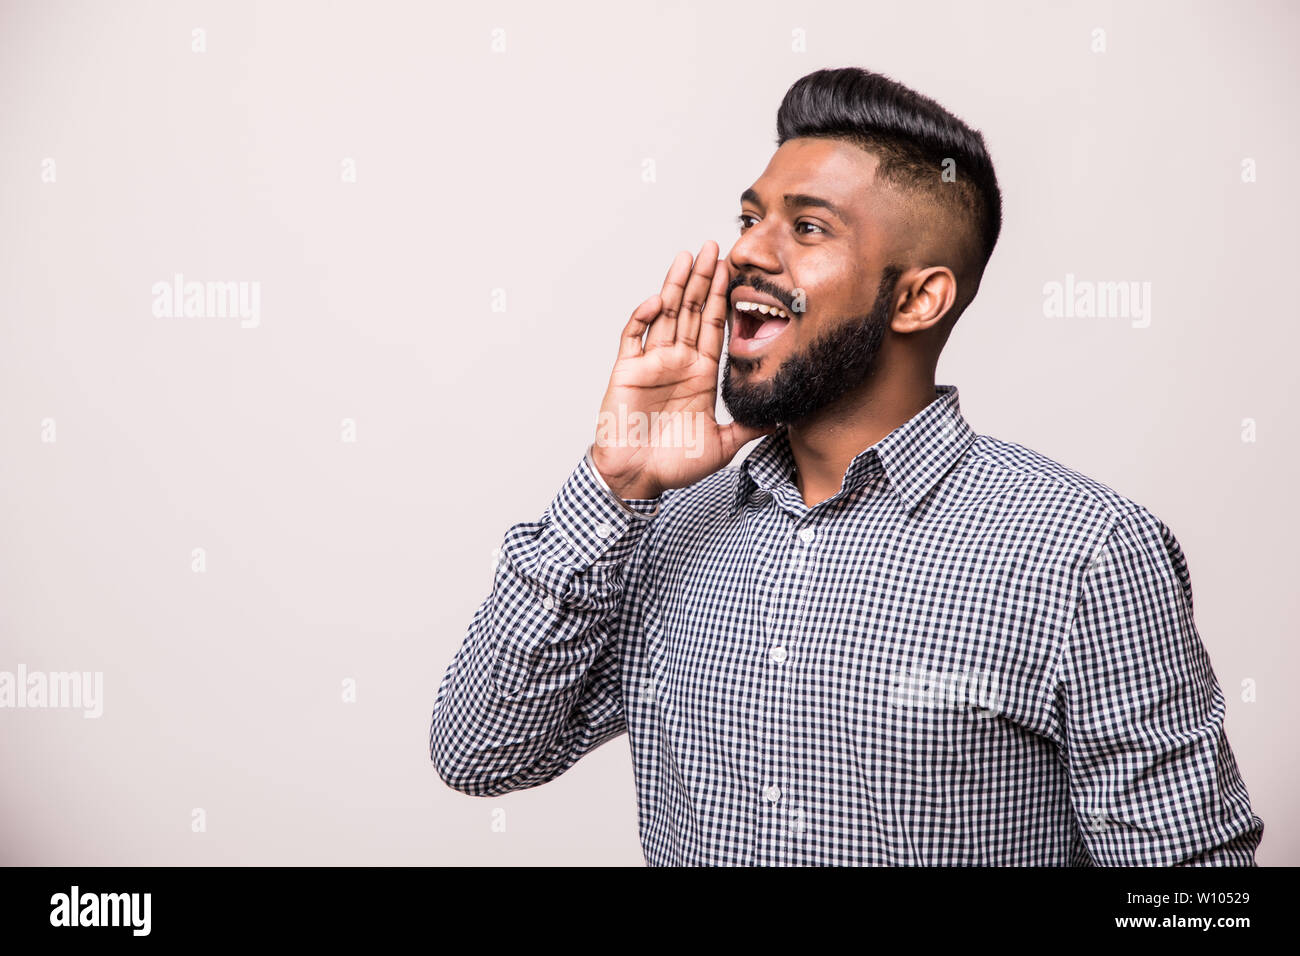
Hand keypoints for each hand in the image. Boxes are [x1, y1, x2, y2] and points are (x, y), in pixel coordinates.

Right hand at [590, 241, 777, 499]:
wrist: (639, 479)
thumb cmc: (674, 464)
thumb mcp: (723, 445)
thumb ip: (750, 428)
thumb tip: (783, 420)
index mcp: (701, 375)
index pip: (715, 327)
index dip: (723, 299)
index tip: (734, 272)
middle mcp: (678, 362)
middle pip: (692, 311)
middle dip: (703, 279)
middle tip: (714, 248)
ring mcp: (652, 363)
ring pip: (666, 314)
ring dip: (676, 285)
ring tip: (688, 256)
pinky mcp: (628, 370)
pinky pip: (634, 336)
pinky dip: (644, 316)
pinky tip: (660, 299)